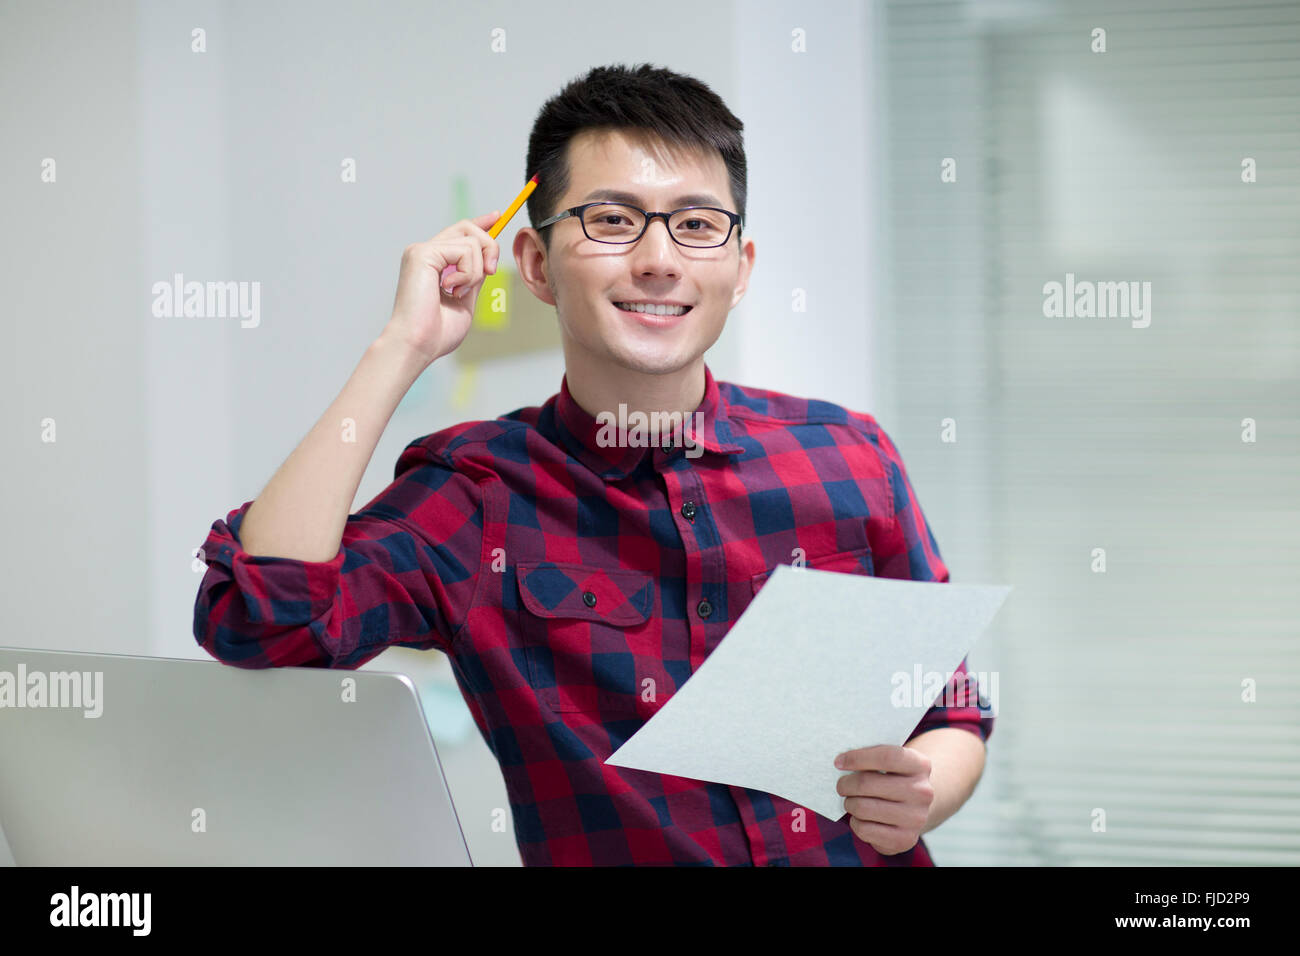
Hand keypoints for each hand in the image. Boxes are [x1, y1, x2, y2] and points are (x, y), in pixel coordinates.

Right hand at [382, 211, 501, 365]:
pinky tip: (450, 289)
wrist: (418, 344)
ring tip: (459, 292)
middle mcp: (425, 252)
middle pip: (468, 228)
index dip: (480, 223)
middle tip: (491, 272)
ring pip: (471, 240)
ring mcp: (422, 251)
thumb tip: (487, 262)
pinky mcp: (422, 253)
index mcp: (432, 263)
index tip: (498, 216)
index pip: (458, 233)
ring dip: (476, 271)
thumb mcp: (465, 302)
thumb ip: (474, 279)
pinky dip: (468, 273)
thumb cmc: (436, 333)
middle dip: (490, 246)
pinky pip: (465, 250)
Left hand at [834, 744, 933, 854]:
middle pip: (868, 783)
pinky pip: (864, 829)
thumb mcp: (890, 763)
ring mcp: (916, 818)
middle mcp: (923, 792)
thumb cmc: (893, 779)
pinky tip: (861, 818)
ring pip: (863, 807)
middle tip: (841, 785)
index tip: (839, 762)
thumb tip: (841, 762)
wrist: (914, 810)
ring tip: (851, 801)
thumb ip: (871, 757)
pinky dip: (855, 823)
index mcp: (920, 765)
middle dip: (846, 784)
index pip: (887, 757)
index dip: (858, 758)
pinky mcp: (905, 839)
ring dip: (849, 804)